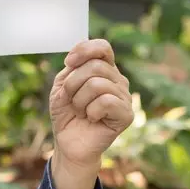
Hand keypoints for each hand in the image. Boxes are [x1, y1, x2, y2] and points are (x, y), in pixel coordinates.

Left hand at [50, 39, 133, 169]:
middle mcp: (118, 80)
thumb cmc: (66, 112)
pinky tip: (91, 118)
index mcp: (104, 70)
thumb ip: (73, 68)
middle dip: (73, 83)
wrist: (68, 141)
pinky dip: (90, 110)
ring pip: (97, 84)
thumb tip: (80, 57)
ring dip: (79, 99)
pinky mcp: (126, 115)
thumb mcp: (62, 85)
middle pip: (94, 66)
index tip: (68, 62)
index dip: (83, 50)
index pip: (102, 47)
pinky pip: (106, 101)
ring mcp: (124, 97)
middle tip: (71, 99)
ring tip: (81, 111)